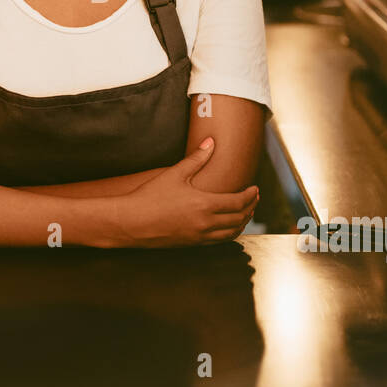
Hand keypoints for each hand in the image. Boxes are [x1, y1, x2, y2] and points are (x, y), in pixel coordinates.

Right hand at [123, 139, 258, 246]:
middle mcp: (206, 223)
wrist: (131, 222)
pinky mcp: (191, 244)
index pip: (238, 202)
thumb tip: (211, 142)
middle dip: (250, 208)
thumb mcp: (175, 174)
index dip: (250, 196)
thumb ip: (196, 159)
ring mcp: (199, 237)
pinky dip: (229, 233)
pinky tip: (227, 226)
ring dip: (242, 223)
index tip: (255, 189)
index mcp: (204, 204)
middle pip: (239, 219)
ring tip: (245, 213)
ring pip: (231, 233)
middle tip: (254, 199)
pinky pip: (218, 241)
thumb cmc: (150, 196)